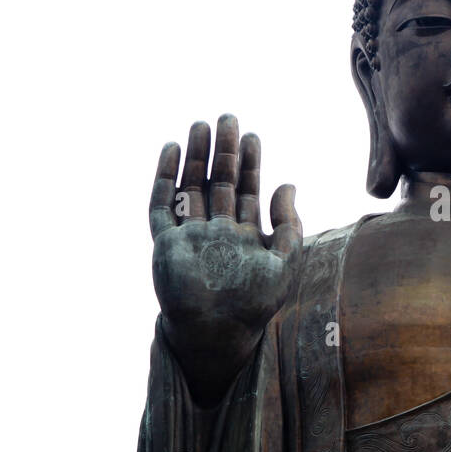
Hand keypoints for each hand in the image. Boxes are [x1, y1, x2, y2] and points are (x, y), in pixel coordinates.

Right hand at [149, 113, 301, 404]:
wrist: (217, 333)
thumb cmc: (253, 305)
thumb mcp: (284, 263)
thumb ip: (289, 225)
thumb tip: (289, 183)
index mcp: (244, 236)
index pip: (246, 190)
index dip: (250, 163)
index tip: (253, 136)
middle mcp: (215, 232)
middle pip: (218, 182)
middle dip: (223, 151)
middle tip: (227, 118)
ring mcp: (189, 236)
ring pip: (191, 186)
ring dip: (195, 156)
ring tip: (201, 125)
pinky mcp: (165, 243)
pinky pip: (161, 205)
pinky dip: (165, 178)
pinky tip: (171, 151)